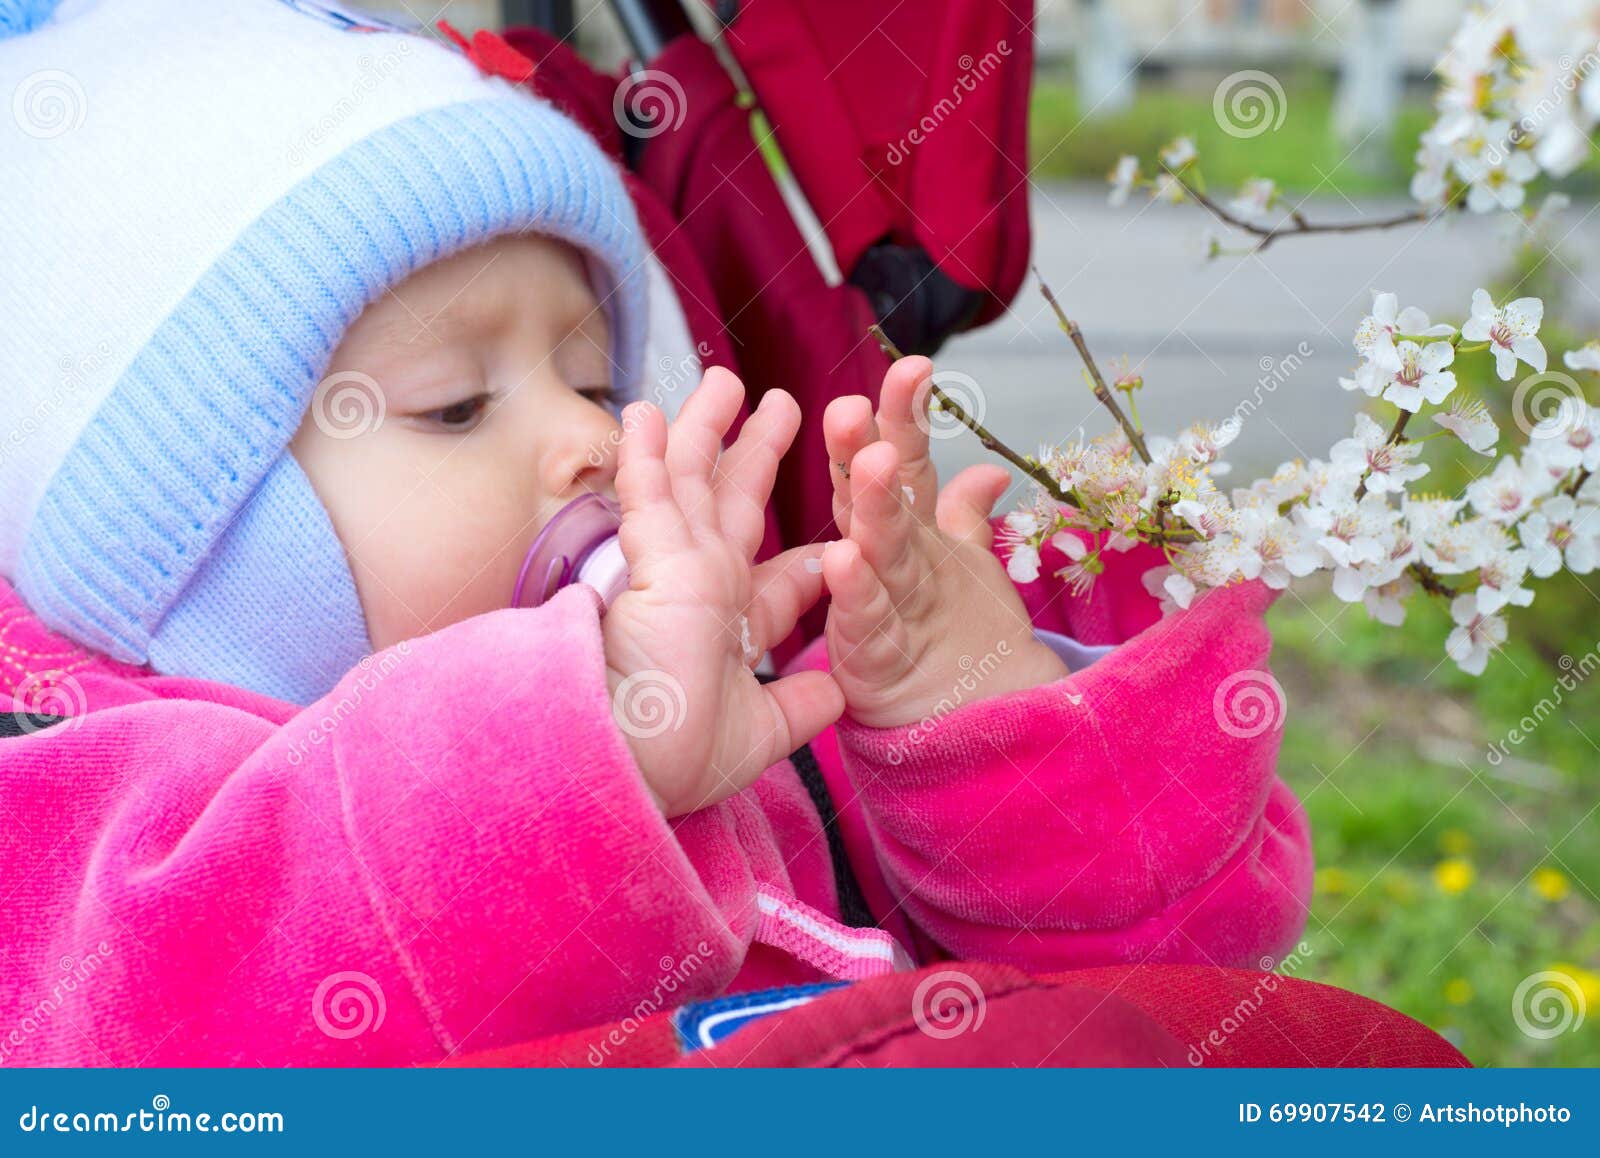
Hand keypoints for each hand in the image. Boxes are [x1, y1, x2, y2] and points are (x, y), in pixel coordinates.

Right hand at [604, 368, 843, 816]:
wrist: (632, 765)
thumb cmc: (678, 758)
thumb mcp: (760, 733)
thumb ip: (799, 707)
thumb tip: (839, 694)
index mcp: (733, 627)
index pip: (780, 579)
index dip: (810, 559)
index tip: (840, 543)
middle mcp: (705, 589)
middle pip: (733, 504)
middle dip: (755, 454)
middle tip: (777, 403)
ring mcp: (676, 569)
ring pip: (691, 479)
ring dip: (704, 428)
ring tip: (725, 378)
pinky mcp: (655, 561)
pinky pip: (651, 491)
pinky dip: (648, 451)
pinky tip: (643, 410)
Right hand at [821, 356, 1068, 728]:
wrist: (957, 718)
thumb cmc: (951, 634)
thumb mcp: (967, 564)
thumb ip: (965, 515)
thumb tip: (990, 470)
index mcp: (907, 528)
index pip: (904, 462)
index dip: (905, 416)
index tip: (917, 366)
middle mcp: (886, 558)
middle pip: (874, 499)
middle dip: (860, 452)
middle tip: (850, 407)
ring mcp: (875, 604)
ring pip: (873, 551)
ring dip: (868, 509)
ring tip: (865, 464)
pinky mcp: (867, 657)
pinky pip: (865, 621)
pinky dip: (856, 592)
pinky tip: (844, 559)